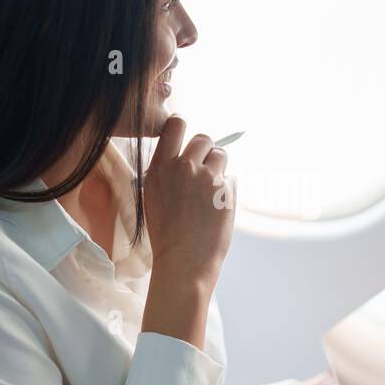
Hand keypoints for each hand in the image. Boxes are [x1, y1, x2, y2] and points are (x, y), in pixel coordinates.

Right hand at [142, 114, 234, 288]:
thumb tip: (184, 153)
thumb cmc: (167, 232)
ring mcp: (206, 178)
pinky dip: (227, 191)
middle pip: (203, 139)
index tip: (186, 139)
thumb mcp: (153, 196)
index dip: (184, 127)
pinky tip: (216, 209)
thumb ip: (166, 170)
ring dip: (218, 169)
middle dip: (206, 152)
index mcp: (159, 167)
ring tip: (209, 194)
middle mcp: (182, 167)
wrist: (183, 260)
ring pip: (221, 155)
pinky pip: (231, 179)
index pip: (176, 124)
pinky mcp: (226, 190)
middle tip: (203, 173)